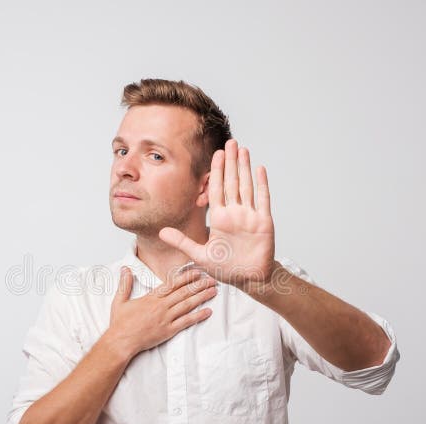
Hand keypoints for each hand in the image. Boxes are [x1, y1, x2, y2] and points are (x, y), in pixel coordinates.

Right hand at [107, 266, 216, 359]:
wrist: (121, 341)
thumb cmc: (120, 324)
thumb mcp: (120, 301)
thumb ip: (125, 284)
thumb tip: (125, 269)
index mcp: (151, 298)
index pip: (172, 283)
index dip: (186, 276)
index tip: (196, 271)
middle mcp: (161, 306)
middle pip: (184, 292)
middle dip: (199, 284)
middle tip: (212, 279)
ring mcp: (166, 318)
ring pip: (187, 304)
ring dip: (202, 297)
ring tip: (213, 291)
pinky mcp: (168, 331)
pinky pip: (186, 322)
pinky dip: (198, 316)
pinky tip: (208, 312)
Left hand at [159, 139, 275, 288]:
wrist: (250, 279)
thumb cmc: (227, 268)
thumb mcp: (200, 255)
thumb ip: (182, 242)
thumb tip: (161, 232)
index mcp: (220, 218)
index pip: (216, 189)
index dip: (216, 172)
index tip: (215, 154)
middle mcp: (235, 213)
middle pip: (232, 182)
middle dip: (230, 163)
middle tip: (229, 142)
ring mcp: (250, 215)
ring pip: (246, 186)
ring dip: (244, 167)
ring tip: (243, 149)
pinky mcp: (264, 222)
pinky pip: (263, 199)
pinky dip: (261, 184)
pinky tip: (259, 169)